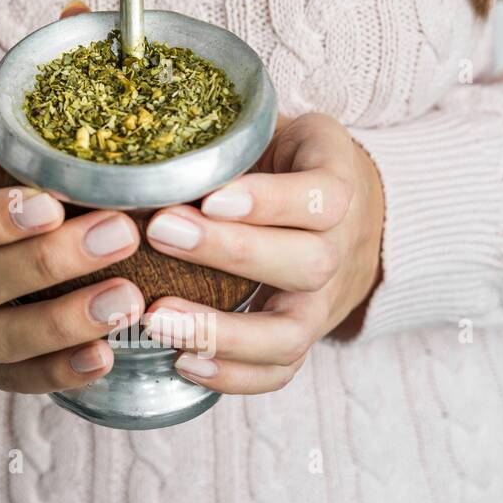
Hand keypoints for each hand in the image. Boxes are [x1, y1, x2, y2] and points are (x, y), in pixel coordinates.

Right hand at [0, 134, 143, 392]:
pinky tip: (105, 357)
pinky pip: (11, 377)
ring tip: (126, 303)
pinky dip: (58, 372)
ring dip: (62, 323)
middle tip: (121, 236)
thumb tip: (131, 161)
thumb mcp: (0, 152)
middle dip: (50, 262)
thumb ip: (42, 156)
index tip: (55, 204)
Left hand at [142, 112, 384, 393]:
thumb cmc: (287, 160)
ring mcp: (324, 301)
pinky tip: (180, 363)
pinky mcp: (304, 337)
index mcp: (337, 185)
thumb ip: (230, 129)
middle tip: (161, 232)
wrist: (355, 209)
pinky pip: (280, 371)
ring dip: (222, 330)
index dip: (267, 201)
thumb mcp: (274, 127)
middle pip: (305, 262)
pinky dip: (234, 376)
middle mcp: (340, 249)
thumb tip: (146, 126)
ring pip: (291, 331)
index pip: (319, 197)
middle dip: (229, 252)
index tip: (209, 196)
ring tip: (155, 318)